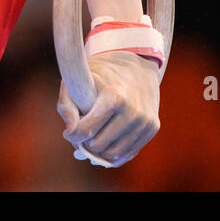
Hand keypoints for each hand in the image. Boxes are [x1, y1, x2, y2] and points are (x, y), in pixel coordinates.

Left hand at [57, 50, 159, 166]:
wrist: (135, 64)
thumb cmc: (101, 73)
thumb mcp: (79, 79)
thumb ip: (66, 104)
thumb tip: (69, 133)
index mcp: (113, 97)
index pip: (87, 130)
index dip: (73, 136)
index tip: (68, 134)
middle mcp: (133, 111)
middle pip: (100, 144)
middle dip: (86, 144)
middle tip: (81, 138)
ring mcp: (145, 120)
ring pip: (116, 154)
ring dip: (100, 153)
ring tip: (91, 144)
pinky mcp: (153, 127)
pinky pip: (131, 152)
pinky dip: (116, 155)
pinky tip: (105, 149)